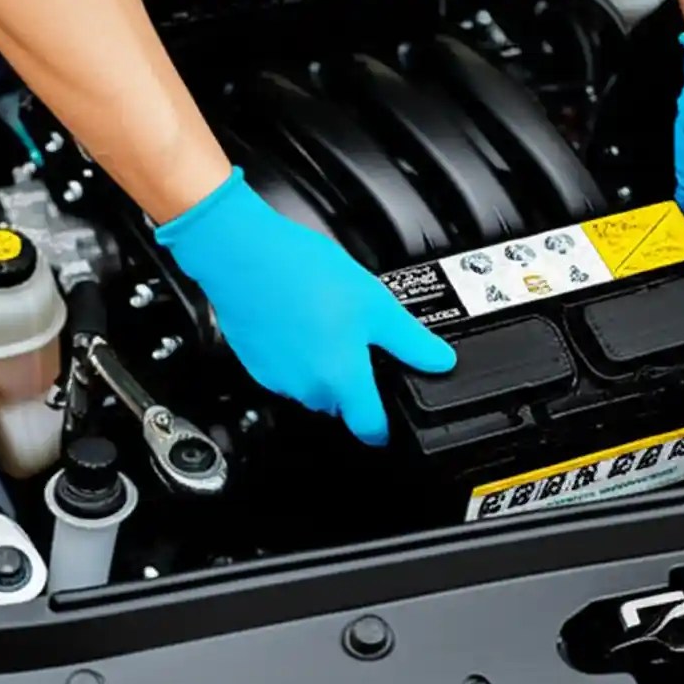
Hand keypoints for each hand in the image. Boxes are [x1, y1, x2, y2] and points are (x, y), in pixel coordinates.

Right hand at [156, 167, 457, 444]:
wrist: (244, 255)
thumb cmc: (303, 274)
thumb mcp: (376, 304)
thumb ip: (411, 342)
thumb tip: (439, 360)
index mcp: (341, 380)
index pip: (370, 428)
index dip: (385, 428)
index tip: (390, 423)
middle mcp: (307, 389)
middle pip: (341, 403)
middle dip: (353, 381)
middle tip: (358, 342)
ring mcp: (278, 379)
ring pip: (312, 385)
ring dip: (324, 365)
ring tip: (327, 322)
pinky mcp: (256, 364)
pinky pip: (287, 370)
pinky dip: (297, 354)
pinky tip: (301, 320)